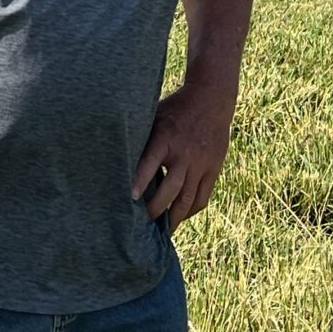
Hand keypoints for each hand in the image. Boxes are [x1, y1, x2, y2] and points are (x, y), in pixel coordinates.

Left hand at [132, 81, 235, 229]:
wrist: (211, 100)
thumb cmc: (175, 109)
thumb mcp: (155, 116)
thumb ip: (143, 138)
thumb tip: (119, 158)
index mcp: (166, 137)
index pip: (151, 163)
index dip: (141, 182)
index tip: (130, 199)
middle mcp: (184, 153)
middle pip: (171, 189)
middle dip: (156, 210)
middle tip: (142, 224)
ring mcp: (200, 163)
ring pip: (187, 199)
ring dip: (174, 218)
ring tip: (163, 232)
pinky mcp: (213, 169)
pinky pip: (202, 197)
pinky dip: (190, 210)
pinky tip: (180, 217)